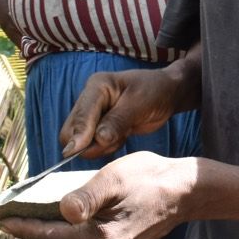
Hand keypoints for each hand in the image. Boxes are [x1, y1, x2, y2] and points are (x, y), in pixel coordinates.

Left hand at [0, 152, 197, 238]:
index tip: (2, 219)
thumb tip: (61, 210)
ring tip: (33, 217)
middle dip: (34, 232)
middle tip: (13, 216)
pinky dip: (70, 236)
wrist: (187, 192)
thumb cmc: (151, 177)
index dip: (24, 227)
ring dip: (51, 235)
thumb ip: (86, 195)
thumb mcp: (116, 177)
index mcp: (103, 238)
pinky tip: (65, 220)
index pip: (52, 236)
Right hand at [60, 47, 199, 158]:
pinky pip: (94, 146)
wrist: (167, 94)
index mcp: (96, 86)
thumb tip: (97, 139)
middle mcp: (89, 100)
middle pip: (71, 132)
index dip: (79, 135)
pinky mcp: (99, 127)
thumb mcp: (138, 105)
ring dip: (102, 145)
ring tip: (125, 132)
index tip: (78, 151)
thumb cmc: (155, 91)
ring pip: (82, 143)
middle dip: (92, 143)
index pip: (79, 116)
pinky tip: (124, 134)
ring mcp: (93, 115)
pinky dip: (108, 146)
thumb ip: (117, 122)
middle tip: (117, 139)